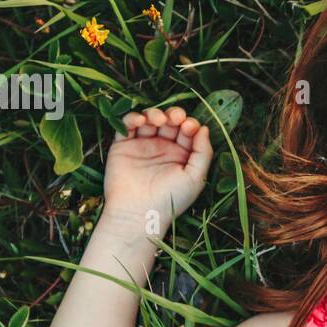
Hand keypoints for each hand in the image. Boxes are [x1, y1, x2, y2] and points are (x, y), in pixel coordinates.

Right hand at [102, 106, 212, 237]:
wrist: (138, 213)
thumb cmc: (170, 199)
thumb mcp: (195, 177)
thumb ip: (203, 152)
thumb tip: (204, 128)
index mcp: (181, 155)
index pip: (187, 130)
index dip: (189, 124)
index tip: (189, 126)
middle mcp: (163, 148)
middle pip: (170, 121)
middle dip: (174, 115)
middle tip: (175, 118)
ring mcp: (142, 146)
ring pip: (149, 119)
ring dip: (155, 113)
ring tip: (158, 120)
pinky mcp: (122, 146)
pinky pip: (126, 125)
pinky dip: (132, 117)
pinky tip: (140, 120)